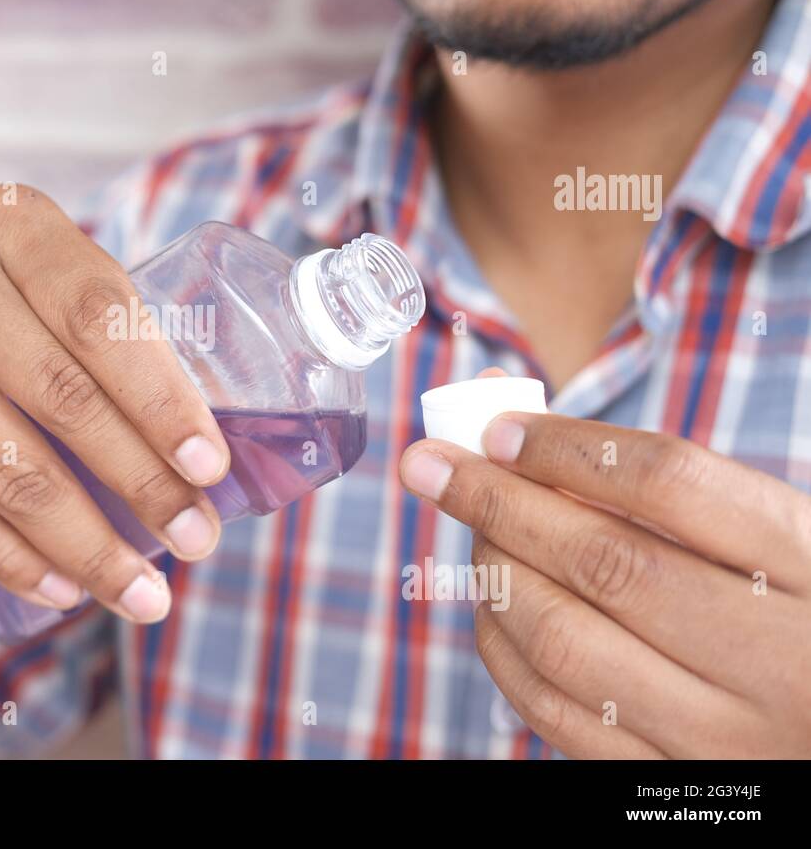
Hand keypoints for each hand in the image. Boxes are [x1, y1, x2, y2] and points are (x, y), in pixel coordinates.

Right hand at [0, 185, 229, 623]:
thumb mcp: (31, 266)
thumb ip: (102, 323)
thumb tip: (202, 449)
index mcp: (8, 224)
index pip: (99, 315)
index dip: (162, 396)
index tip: (210, 465)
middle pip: (64, 399)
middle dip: (144, 483)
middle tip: (198, 538)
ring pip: (11, 474)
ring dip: (89, 548)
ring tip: (145, 594)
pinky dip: (19, 562)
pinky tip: (66, 591)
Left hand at [399, 398, 810, 756]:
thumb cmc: (796, 615)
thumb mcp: (777, 542)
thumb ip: (669, 496)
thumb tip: (513, 438)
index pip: (672, 484)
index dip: (567, 448)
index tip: (498, 428)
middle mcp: (780, 660)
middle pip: (605, 562)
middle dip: (499, 502)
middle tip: (436, 464)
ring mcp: (725, 737)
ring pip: (564, 641)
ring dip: (494, 573)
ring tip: (474, 532)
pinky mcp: (669, 783)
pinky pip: (553, 713)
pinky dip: (502, 647)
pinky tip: (492, 604)